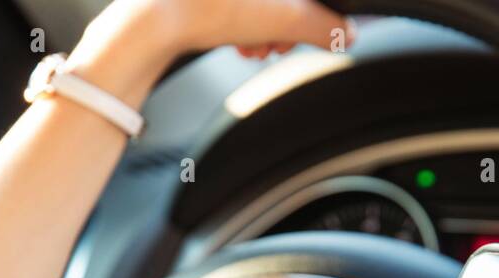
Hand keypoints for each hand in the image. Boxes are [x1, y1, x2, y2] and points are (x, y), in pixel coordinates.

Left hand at [152, 0, 353, 57]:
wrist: (153, 18)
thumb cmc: (210, 7)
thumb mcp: (284, 21)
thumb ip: (323, 27)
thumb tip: (345, 33)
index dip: (310, 13)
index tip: (303, 31)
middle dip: (283, 22)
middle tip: (274, 45)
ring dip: (262, 28)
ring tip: (252, 48)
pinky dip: (239, 20)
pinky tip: (235, 41)